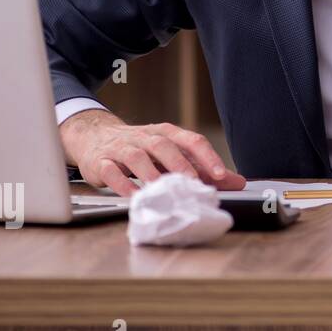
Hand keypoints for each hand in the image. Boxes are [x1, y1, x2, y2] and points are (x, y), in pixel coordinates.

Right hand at [60, 109, 246, 197]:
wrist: (94, 137)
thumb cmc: (141, 148)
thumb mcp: (171, 154)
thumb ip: (203, 168)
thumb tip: (237, 182)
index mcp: (167, 134)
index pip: (191, 140)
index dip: (206, 157)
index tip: (219, 175)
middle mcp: (145, 138)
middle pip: (164, 146)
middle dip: (179, 164)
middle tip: (192, 182)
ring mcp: (122, 148)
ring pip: (136, 157)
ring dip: (150, 173)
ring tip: (162, 189)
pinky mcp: (102, 162)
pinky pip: (112, 172)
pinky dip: (122, 184)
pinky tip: (133, 196)